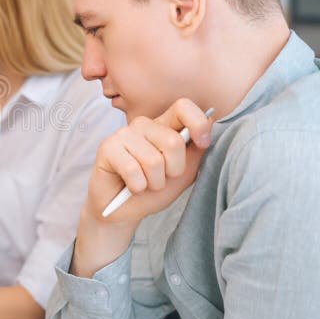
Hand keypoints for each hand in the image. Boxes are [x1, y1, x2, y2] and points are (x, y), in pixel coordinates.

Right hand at [86, 98, 212, 224]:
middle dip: (173, 170)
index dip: (198, 123)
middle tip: (161, 179)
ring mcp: (123, 134)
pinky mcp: (107, 148)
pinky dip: (137, 187)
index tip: (203, 144)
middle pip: (173, 141)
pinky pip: (132, 170)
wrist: (124, 211)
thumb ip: (196, 150)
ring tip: (144, 184)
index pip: (183, 107)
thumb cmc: (153, 190)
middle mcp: (143, 125)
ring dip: (153, 183)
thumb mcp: (183, 173)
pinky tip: (131, 187)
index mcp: (163, 126)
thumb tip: (211, 120)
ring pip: (153, 160)